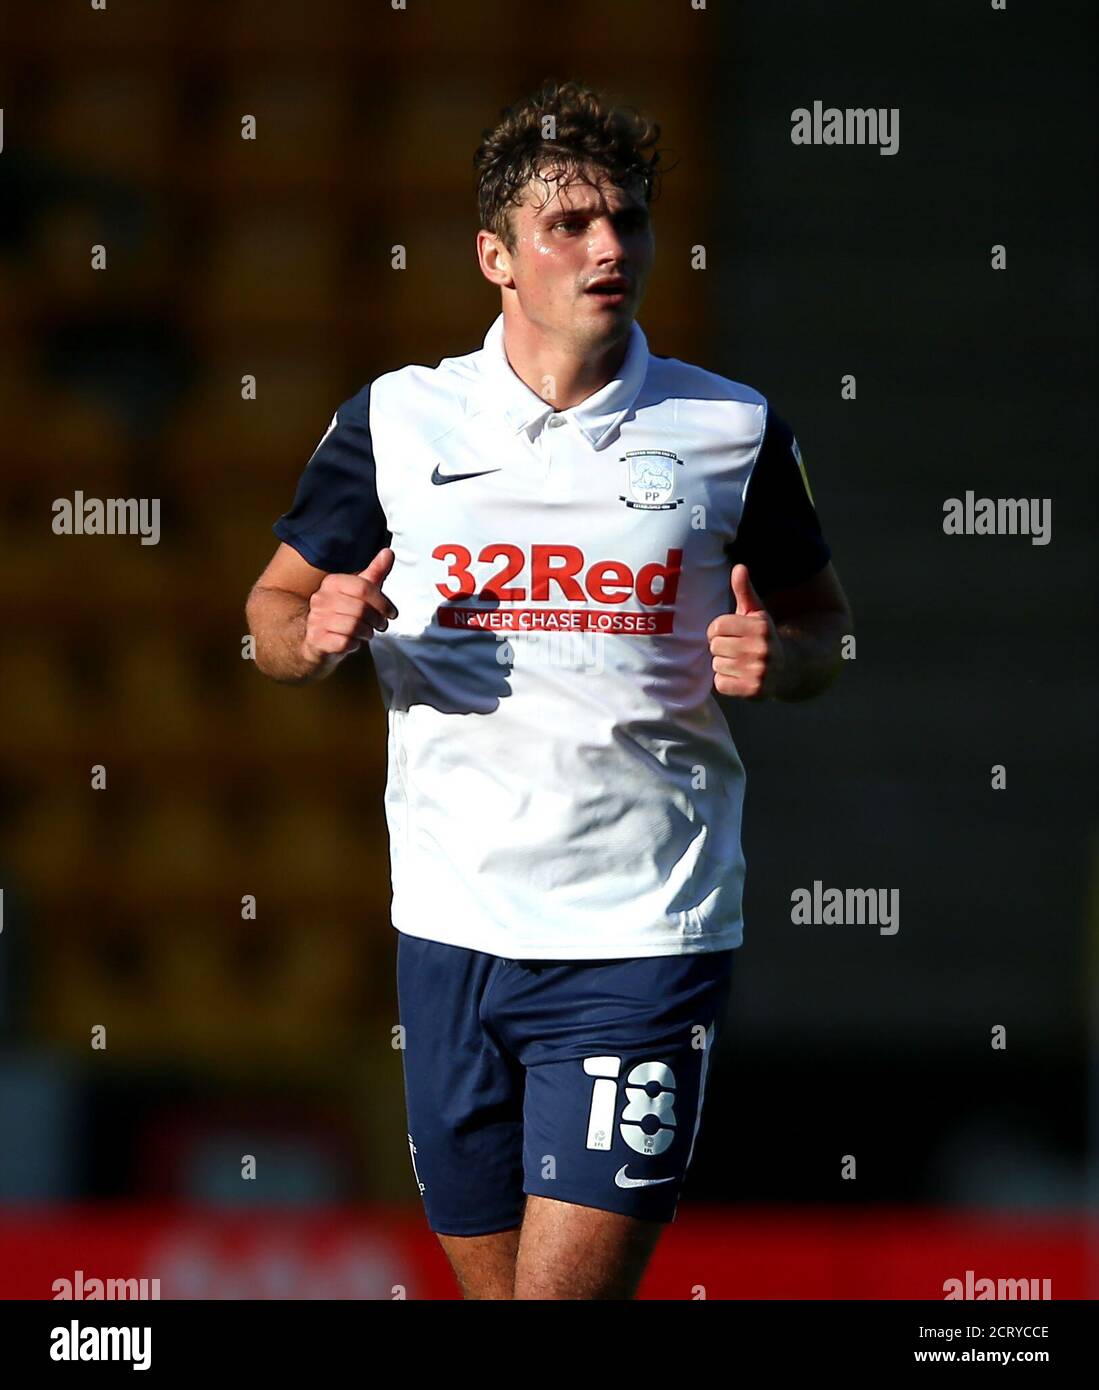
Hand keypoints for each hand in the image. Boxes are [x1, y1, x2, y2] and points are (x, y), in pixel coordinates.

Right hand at [303, 546, 397, 660]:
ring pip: (353, 626)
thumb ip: (375, 573)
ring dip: (367, 633)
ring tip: (367, 633)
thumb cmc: (344, 613)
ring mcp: (316, 619)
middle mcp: (320, 599)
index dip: (383, 602)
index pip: (363, 588)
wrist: (320, 640)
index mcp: (332, 583)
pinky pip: (344, 643)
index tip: (391, 613)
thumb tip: (388, 553)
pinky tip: (352, 642)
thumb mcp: (361, 592)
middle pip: (361, 609)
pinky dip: (354, 644)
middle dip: (377, 620)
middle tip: (380, 625)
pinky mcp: (316, 640)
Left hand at [707, 564, 786, 699]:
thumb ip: (745, 590)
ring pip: (716, 665)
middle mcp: (761, 649)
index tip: (730, 634)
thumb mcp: (757, 613)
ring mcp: (759, 671)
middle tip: (737, 650)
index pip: (716, 627)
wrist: (789, 668)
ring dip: (724, 665)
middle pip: (714, 646)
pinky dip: (726, 682)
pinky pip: (720, 684)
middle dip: (722, 648)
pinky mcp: (754, 691)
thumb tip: (739, 567)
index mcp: (760, 627)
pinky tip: (739, 677)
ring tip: (740, 663)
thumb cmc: (764, 637)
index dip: (718, 630)